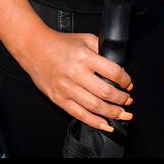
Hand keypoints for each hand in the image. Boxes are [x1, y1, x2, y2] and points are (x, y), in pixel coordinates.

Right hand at [15, 28, 135, 132]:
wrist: (35, 49)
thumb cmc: (60, 43)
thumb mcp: (85, 39)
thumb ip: (102, 49)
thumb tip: (118, 63)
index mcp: (85, 58)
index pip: (112, 72)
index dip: (125, 80)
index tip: (128, 84)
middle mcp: (76, 74)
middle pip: (105, 92)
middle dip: (121, 99)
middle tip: (128, 101)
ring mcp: (66, 88)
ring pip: (94, 106)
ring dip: (112, 112)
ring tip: (123, 114)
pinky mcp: (58, 99)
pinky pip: (78, 114)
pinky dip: (94, 122)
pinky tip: (105, 124)